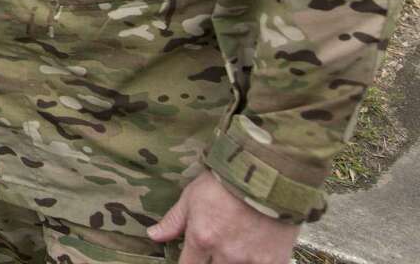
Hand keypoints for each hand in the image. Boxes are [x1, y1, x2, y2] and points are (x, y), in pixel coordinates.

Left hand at [147, 171, 299, 263]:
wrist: (267, 174)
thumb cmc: (225, 181)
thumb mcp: (192, 196)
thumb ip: (174, 221)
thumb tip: (153, 235)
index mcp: (202, 239)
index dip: (189, 262)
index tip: (193, 257)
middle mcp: (225, 254)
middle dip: (211, 261)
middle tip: (216, 245)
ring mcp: (251, 260)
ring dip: (234, 261)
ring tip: (236, 244)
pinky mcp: (275, 260)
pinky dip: (256, 261)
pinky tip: (256, 250)